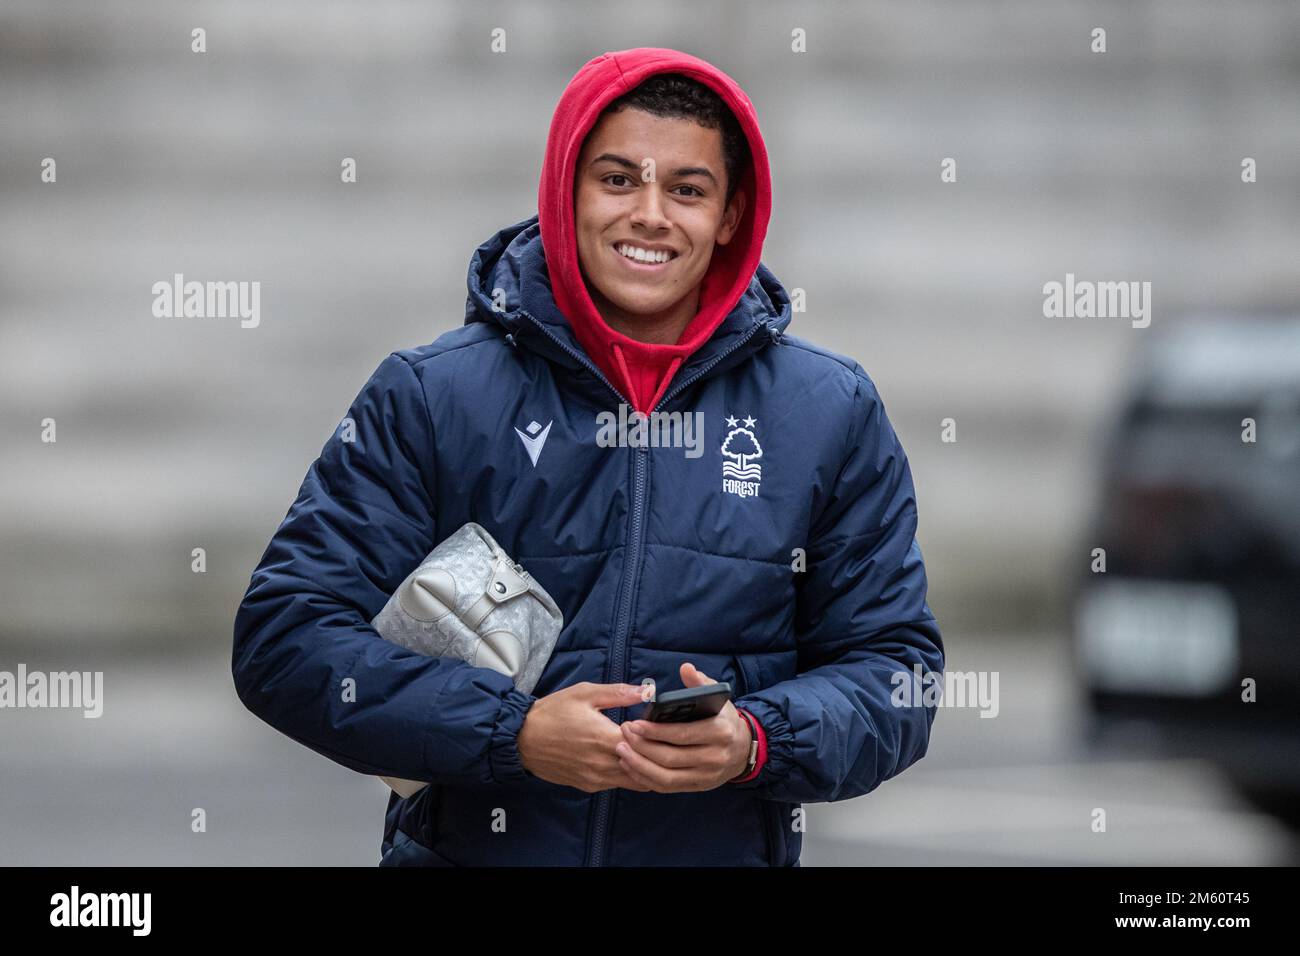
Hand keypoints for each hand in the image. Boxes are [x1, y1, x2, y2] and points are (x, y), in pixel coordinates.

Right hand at [517, 681, 656, 792]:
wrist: (522, 739)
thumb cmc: (553, 712)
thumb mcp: (584, 693)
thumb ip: (618, 693)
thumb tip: (647, 690)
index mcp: (604, 738)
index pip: (645, 745)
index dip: (655, 735)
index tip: (656, 724)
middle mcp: (602, 764)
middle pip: (644, 767)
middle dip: (655, 754)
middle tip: (658, 740)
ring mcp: (595, 778)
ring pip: (634, 781)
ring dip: (644, 768)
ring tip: (647, 751)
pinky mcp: (588, 786)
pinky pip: (618, 785)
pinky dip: (628, 775)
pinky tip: (628, 760)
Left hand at [614, 662, 751, 792]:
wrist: (742, 750)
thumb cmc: (723, 720)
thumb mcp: (718, 699)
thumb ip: (700, 683)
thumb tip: (686, 668)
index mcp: (719, 731)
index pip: (682, 734)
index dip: (655, 731)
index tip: (635, 723)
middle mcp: (714, 756)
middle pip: (670, 757)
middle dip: (642, 746)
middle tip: (624, 734)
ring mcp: (706, 775)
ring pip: (666, 776)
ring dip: (639, 765)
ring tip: (621, 751)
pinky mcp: (698, 787)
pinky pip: (667, 787)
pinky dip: (646, 778)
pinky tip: (631, 765)